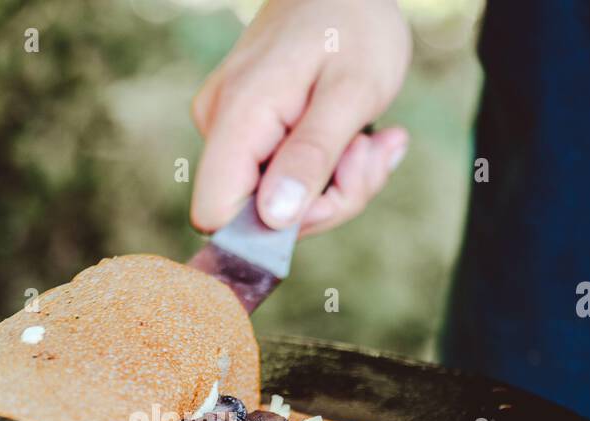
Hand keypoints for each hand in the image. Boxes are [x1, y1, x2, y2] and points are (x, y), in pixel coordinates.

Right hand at [190, 0, 411, 236]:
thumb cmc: (353, 23)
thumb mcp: (351, 92)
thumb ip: (311, 157)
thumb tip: (274, 219)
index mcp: (237, 117)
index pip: (216, 214)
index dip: (273, 228)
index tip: (329, 193)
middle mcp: (220, 126)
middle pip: (257, 215)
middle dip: (325, 200)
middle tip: (369, 153)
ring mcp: (231, 129)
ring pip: (278, 201)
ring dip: (338, 184)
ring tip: (373, 139)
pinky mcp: (249, 131)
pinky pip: (285, 178)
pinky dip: (330, 169)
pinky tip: (360, 136)